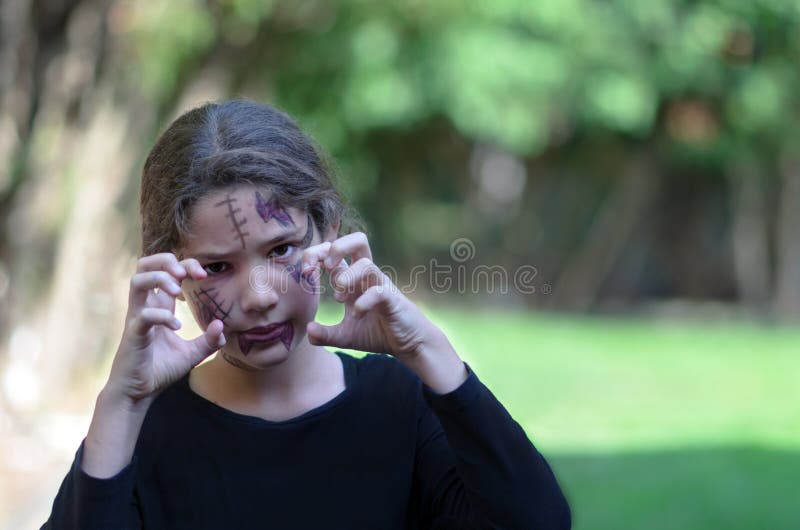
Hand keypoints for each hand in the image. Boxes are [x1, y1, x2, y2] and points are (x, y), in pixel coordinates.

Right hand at [105, 253, 225, 403]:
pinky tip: (177, 327)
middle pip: (144, 265)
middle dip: (166, 261)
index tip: (201, 276)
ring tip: (177, 290)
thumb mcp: (192, 354)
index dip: (184, 265)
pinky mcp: (134, 335)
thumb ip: (209, 341)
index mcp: (158, 306)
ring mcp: (136, 318)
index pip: (166, 271)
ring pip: (137, 281)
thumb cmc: (159, 370)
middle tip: (185, 274)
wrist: (138, 394)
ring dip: (159, 279)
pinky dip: (162, 316)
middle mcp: (145, 307)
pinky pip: (143, 316)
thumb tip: (222, 325)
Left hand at [302, 233, 436, 360]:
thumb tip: (308, 329)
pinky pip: (378, 292)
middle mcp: (367, 277)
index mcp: (354, 278)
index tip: (306, 272)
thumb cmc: (377, 332)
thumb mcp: (345, 336)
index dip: (316, 254)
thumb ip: (325, 334)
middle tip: (325, 268)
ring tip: (339, 297)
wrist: (408, 343)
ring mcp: (381, 285)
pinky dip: (363, 302)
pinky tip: (356, 314)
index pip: (335, 251)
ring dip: (347, 277)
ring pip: (366, 263)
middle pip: (357, 240)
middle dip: (336, 248)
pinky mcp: (392, 300)